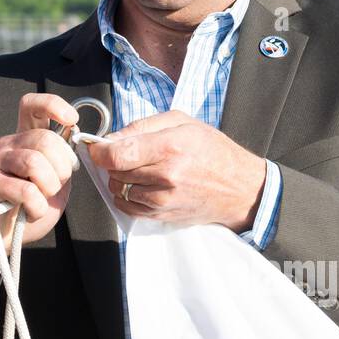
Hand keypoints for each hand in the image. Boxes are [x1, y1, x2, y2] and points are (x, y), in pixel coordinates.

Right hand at [0, 93, 80, 289]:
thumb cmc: (27, 212)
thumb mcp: (54, 186)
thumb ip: (63, 165)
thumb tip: (74, 143)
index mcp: (25, 141)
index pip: (33, 106)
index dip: (54, 105)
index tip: (72, 121)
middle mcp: (8, 145)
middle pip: (45, 139)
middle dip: (62, 168)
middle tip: (55, 187)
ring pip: (35, 162)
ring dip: (49, 188)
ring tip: (42, 201)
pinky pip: (25, 190)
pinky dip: (37, 207)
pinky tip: (31, 213)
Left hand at [84, 110, 266, 231]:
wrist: (240, 189)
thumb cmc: (214, 152)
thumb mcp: (183, 122)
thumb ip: (143, 125)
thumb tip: (111, 137)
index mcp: (170, 147)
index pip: (116, 154)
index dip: (99, 150)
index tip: (98, 147)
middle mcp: (166, 176)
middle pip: (115, 172)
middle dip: (114, 162)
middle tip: (128, 155)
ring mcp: (164, 200)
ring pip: (119, 190)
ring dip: (121, 180)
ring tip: (140, 170)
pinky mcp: (163, 216)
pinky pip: (128, 208)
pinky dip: (127, 197)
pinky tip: (142, 186)